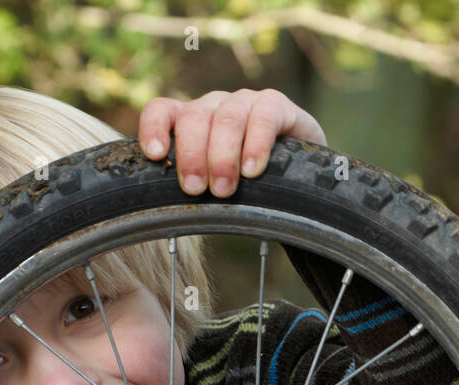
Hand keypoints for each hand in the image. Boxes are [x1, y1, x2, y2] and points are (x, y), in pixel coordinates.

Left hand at [138, 89, 326, 197]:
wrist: (303, 177)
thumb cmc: (251, 184)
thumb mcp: (216, 182)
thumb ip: (195, 183)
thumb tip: (163, 207)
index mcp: (193, 120)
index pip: (163, 110)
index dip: (154, 128)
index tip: (156, 155)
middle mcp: (216, 106)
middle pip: (194, 117)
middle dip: (192, 155)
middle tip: (195, 190)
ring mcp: (247, 102)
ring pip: (226, 118)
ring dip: (222, 155)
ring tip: (224, 189)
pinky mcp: (278, 106)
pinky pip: (264, 116)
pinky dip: (256, 143)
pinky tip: (253, 169)